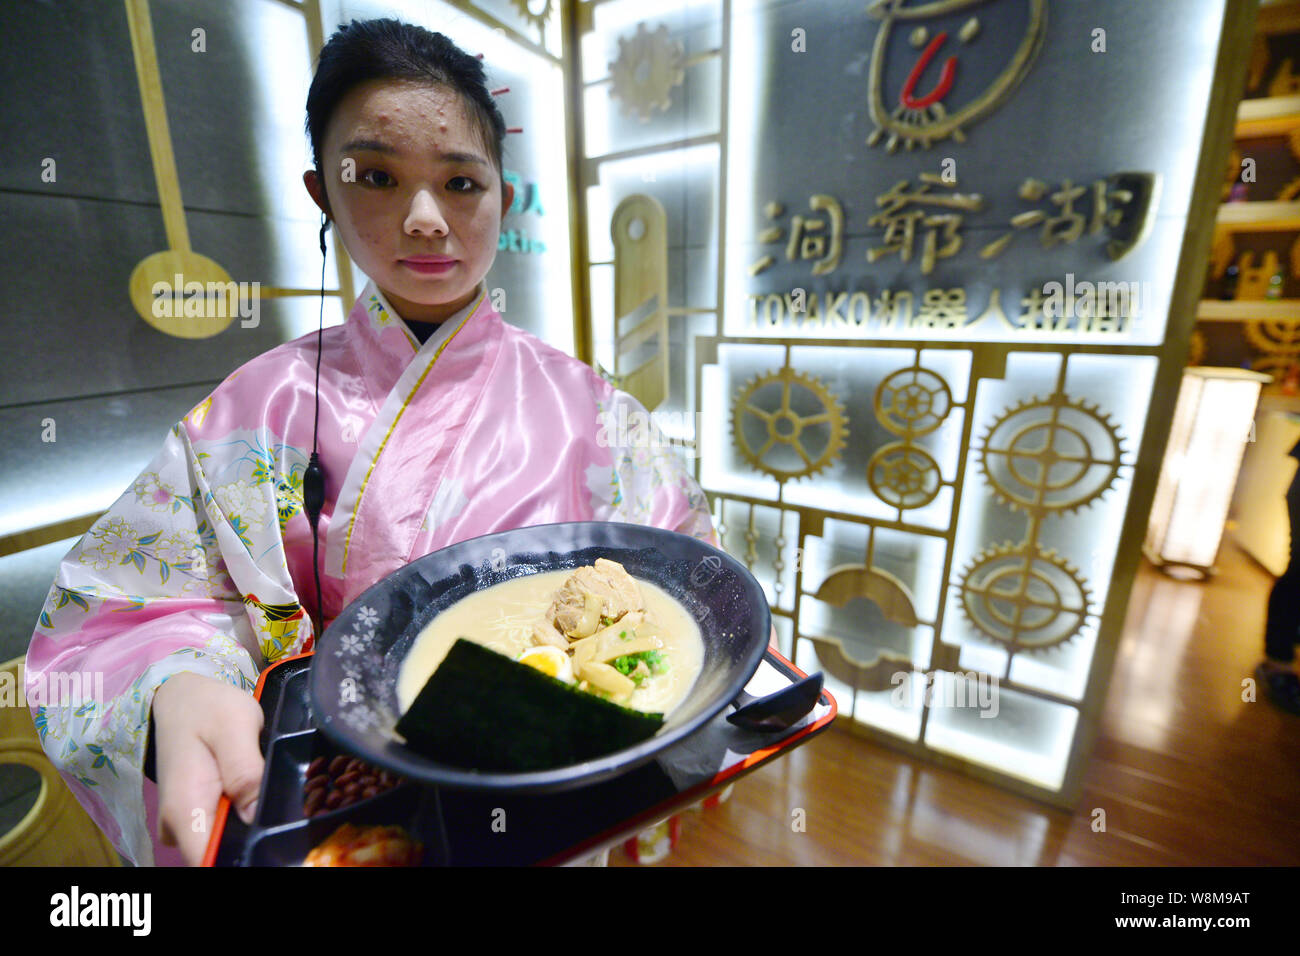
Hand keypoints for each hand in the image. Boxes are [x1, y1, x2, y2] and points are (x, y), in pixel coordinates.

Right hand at [151, 672, 263, 865]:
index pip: (209, 861)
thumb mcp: (234, 727)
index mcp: (186, 811)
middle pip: (219, 856)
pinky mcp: (193, 819)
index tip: (275, 842)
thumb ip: (245, 770)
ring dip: (249, 828)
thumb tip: (255, 816)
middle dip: (253, 840)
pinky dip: (241, 820)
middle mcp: (178, 829)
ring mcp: (183, 826)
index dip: (243, 856)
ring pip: (223, 844)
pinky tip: (258, 798)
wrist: (181, 699)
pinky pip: (220, 832)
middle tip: (285, 811)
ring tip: (273, 798)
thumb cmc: (208, 708)